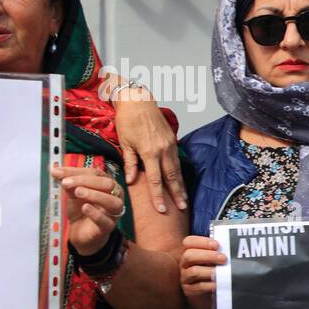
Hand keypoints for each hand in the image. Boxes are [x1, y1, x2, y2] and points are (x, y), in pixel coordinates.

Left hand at [52, 163, 124, 254]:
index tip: (59, 172)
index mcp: (106, 185)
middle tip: (67, 183)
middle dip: (86, 181)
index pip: (96, 173)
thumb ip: (68, 183)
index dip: (77, 171)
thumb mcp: (72, 194)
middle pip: (108, 184)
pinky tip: (85, 208)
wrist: (81, 233)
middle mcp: (114, 197)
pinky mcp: (108, 227)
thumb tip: (55, 170)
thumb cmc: (80, 211)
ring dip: (95, 195)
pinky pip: (106, 220)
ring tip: (77, 192)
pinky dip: (95, 213)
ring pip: (113, 201)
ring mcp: (113, 212)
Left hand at [104, 74, 186, 213]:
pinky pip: (177, 160)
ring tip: (184, 198)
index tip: (161, 209)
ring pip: (177, 169)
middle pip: (171, 177)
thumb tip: (131, 180)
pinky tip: (180, 180)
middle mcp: (163, 150)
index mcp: (149, 152)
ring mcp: (170, 144)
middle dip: (177, 194)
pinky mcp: (172, 140)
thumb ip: (130, 162)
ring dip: (180, 185)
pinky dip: (179, 172)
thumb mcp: (124, 142)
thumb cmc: (127, 119)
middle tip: (182, 208)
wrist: (138, 99)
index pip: (154, 180)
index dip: (158, 196)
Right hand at [179, 235, 225, 308]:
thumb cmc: (213, 272)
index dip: (201, 242)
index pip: (189, 242)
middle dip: (208, 256)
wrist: (209, 294)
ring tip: (221, 272)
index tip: (216, 245)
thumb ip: (217, 253)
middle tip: (224, 258)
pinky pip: (199, 287)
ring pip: (193, 272)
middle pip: (189, 256)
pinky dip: (210, 285)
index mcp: (190, 252)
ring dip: (209, 271)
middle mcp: (185, 264)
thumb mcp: (214, 260)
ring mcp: (185, 278)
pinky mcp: (190, 291)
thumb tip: (229, 248)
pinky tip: (219, 283)